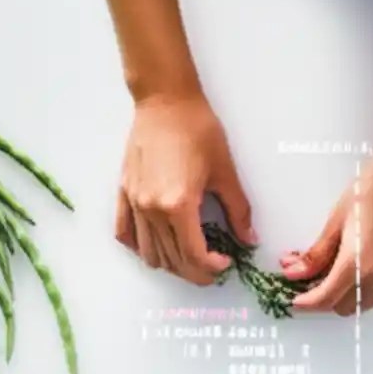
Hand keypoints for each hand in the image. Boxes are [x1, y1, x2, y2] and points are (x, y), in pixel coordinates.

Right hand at [114, 96, 256, 285]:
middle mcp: (151, 209)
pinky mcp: (123, 193)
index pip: (194, 256)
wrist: (165, 101)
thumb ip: (238, 211)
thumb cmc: (197, 129)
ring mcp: (134, 202)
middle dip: (195, 271)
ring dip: (170, 264)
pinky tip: (158, 244)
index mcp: (178, 205)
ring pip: (149, 253)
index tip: (224, 263)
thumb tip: (248, 238)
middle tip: (212, 266)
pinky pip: (125, 234)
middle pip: (171, 260)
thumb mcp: (226, 172)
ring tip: (189, 257)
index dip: (211, 268)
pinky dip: (141, 247)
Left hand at [280, 149, 372, 315]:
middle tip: (314, 279)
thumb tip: (295, 272)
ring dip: (349, 294)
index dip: (307, 303)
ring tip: (337, 269)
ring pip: (367, 302)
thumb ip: (317, 253)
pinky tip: (363, 261)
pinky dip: (369, 284)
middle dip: (326, 298)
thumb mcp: (338, 218)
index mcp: (358, 262)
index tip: (296, 299)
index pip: (326, 299)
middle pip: (346, 306)